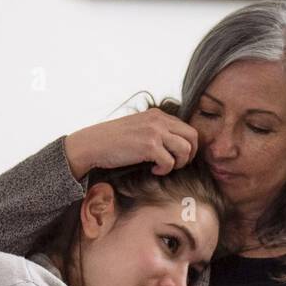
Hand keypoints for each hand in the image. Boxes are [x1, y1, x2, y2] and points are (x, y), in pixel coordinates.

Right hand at [64, 107, 199, 179]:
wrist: (93, 144)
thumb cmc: (114, 141)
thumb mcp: (139, 128)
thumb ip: (157, 131)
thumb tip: (177, 146)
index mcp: (157, 115)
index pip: (187, 128)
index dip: (189, 145)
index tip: (179, 157)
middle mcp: (158, 120)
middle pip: (193, 136)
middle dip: (190, 154)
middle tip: (178, 164)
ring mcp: (154, 131)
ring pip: (185, 149)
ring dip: (179, 163)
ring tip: (165, 167)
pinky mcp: (149, 146)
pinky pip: (170, 162)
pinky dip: (165, 170)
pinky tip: (153, 170)